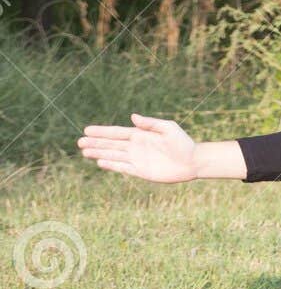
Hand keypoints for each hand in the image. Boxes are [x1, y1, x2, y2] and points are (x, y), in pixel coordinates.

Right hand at [78, 114, 199, 182]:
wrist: (193, 161)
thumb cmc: (182, 142)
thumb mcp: (168, 128)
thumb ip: (150, 123)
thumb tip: (132, 116)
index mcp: (140, 135)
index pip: (116, 133)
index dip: (102, 131)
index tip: (87, 130)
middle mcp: (136, 147)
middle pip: (111, 144)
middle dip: (95, 143)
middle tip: (79, 142)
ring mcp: (137, 159)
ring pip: (113, 155)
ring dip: (99, 153)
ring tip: (84, 152)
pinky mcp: (141, 171)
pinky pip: (122, 168)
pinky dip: (111, 165)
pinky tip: (100, 162)